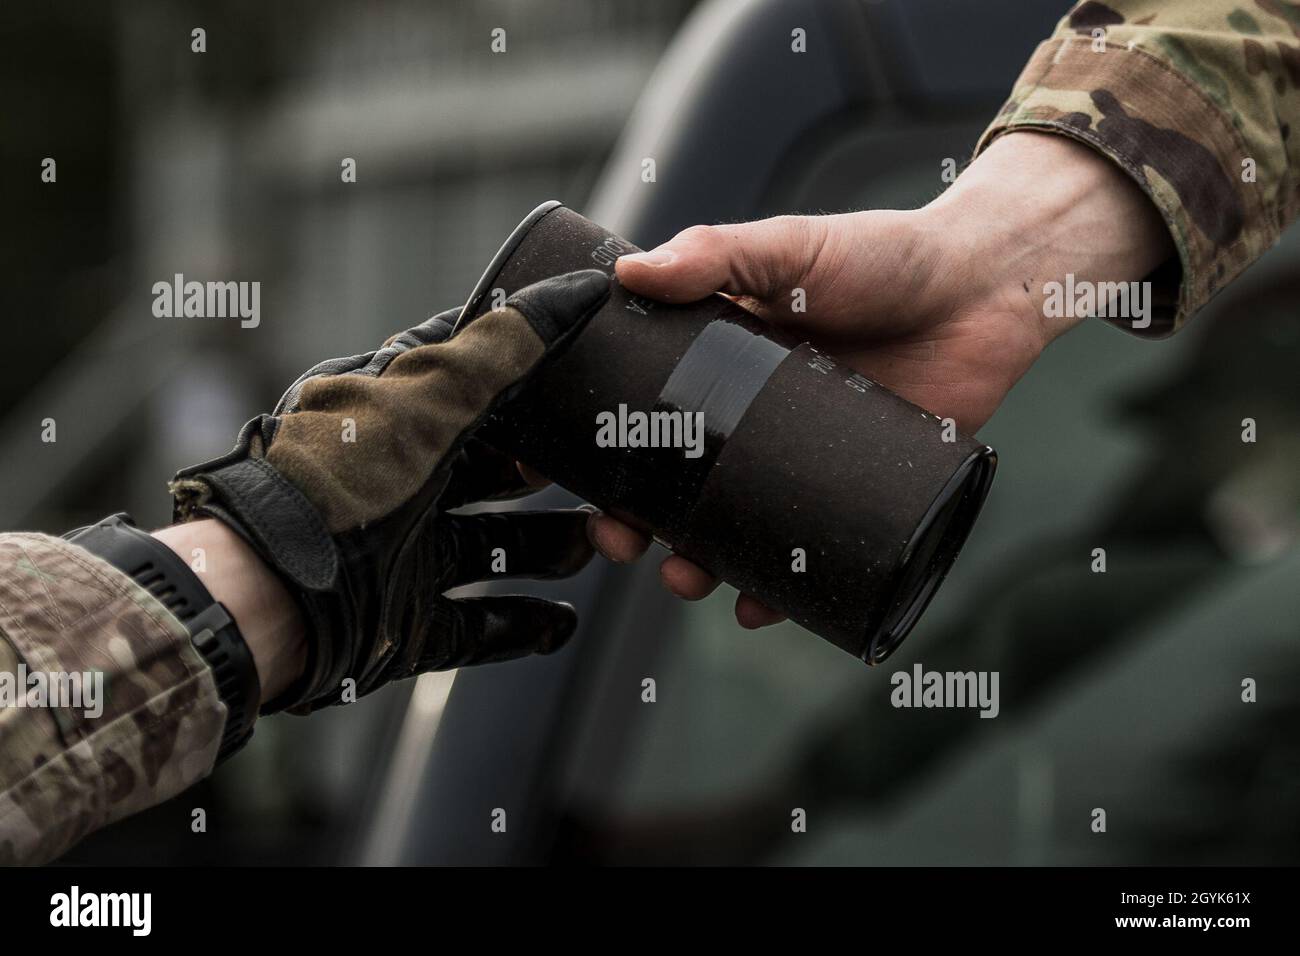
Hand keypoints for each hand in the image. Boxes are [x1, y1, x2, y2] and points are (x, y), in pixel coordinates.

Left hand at [170, 270, 611, 712]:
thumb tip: (578, 291)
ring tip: (598, 547)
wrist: (269, 594)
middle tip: (605, 476)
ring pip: (493, 546)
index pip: (468, 383)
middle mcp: (397, 482)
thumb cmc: (339, 480)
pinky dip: (522, 626)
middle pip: (492, 473)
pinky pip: (475, 626)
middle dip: (552, 477)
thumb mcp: (429, 397)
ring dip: (551, 548)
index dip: (526, 375)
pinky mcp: (401, 624)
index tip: (585, 371)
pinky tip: (562, 621)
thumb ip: (504, 348)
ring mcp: (400, 555)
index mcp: (392, 416)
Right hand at [591, 131, 1174, 627]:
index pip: (646, 414)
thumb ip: (717, 254)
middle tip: (624, 542)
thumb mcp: (791, 247)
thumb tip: (628, 273)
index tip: (573, 476)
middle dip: (640, 524)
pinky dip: (779, 589)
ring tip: (686, 579)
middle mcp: (753, 419)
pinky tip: (759, 607)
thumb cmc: (886, 256)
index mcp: (723, 362)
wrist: (986, 289)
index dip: (605, 448)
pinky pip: (809, 551)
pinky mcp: (855, 492)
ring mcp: (801, 459)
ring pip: (734, 528)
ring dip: (698, 564)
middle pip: (678, 485)